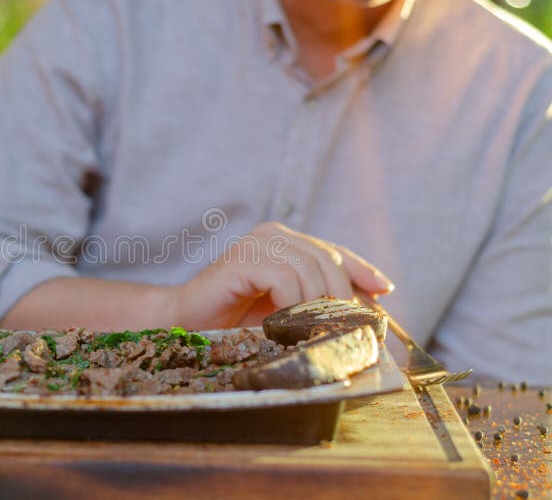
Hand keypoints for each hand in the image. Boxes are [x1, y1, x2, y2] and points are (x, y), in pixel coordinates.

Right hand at [169, 222, 393, 328]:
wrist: (186, 323)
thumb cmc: (234, 321)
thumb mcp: (286, 311)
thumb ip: (317, 303)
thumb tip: (369, 311)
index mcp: (284, 241)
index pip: (333, 251)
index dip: (361, 269)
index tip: (383, 291)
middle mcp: (272, 235)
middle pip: (327, 259)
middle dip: (340, 298)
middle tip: (340, 331)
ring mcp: (256, 243)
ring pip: (309, 269)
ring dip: (314, 307)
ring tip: (307, 333)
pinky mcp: (242, 259)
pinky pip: (284, 277)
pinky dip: (290, 305)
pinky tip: (281, 324)